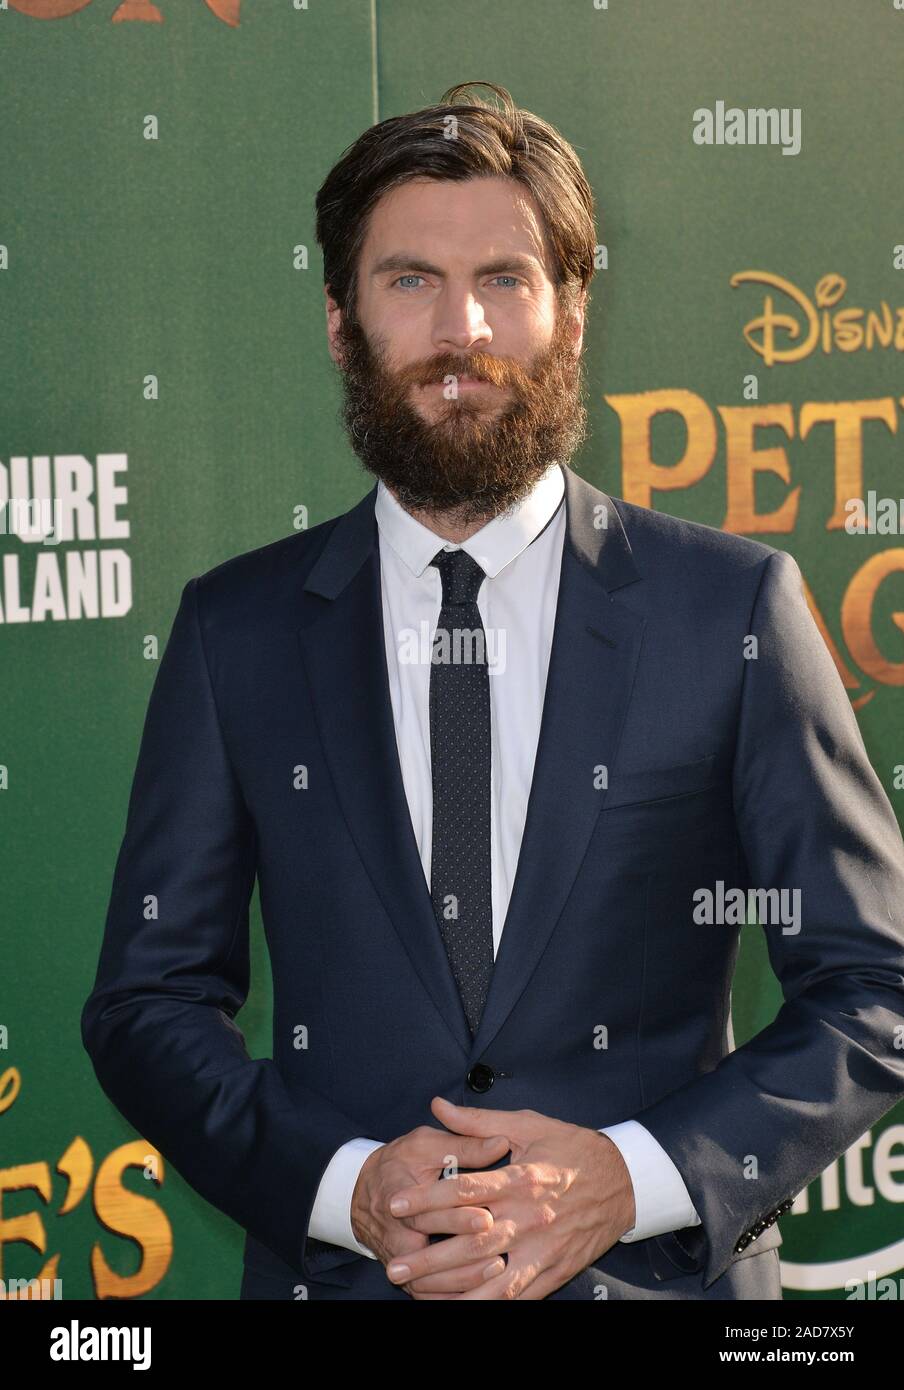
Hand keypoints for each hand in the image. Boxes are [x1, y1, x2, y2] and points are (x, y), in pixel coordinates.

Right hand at [350, 1122, 511, 1297]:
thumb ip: (464, 1147)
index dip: (457, 1218)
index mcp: (398, 1198)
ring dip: (463, 1278)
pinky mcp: (406, 1276)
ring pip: (429, 1281)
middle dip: (466, 1250)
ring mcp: (399, 1260)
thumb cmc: (399, 1163)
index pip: (427, 1213)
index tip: (486, 1218)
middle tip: (499, 1247)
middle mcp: (396, 1235)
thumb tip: (501, 1143)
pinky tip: (481, 1292)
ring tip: (497, 1267)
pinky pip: (429, 1296)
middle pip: (429, 1251)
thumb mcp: (426, 1145)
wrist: (360, 1194)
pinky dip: (453, 1297)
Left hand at [383, 1096, 635, 1299]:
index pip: (464, 1191)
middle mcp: (530, 1218)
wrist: (626, 1181)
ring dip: (452, 1290)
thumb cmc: (573, 1148)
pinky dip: (485, 1304)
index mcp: (521, 1179)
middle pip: (471, 1242)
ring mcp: (542, 1250)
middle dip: (429, 1257)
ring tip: (417, 1293)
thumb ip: (479, 1121)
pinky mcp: (553, 1272)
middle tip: (394, 1264)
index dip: (426, 1199)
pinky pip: (515, 1296)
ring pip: (491, 1279)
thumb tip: (438, 1105)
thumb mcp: (528, 1125)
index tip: (394, 1204)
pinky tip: (458, 1306)